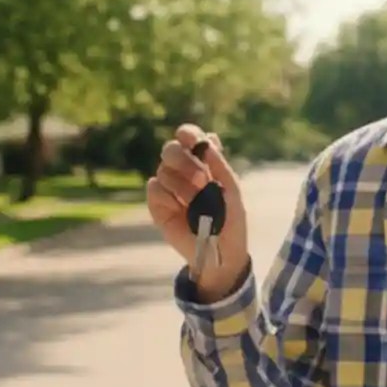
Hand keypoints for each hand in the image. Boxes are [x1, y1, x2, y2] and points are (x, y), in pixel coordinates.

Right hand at [146, 124, 249, 302]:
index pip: (190, 136)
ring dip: (182, 186)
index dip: (188, 133)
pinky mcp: (157, 203)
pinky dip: (168, 197)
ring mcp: (169, 186)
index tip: (192, 139)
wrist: (219, 253)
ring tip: (197, 203)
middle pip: (171, 149)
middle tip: (202, 180)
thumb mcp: (232, 192)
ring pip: (163, 170)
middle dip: (186, 162)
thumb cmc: (230, 220)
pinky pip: (154, 188)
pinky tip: (181, 210)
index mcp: (204, 161)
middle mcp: (184, 170)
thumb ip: (221, 166)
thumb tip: (209, 139)